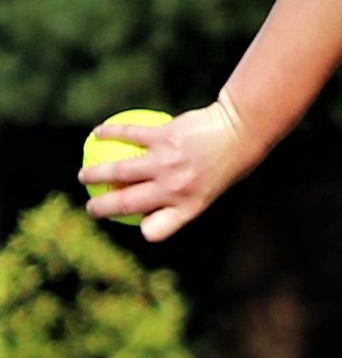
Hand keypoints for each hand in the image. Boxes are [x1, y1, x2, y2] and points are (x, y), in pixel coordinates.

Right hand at [78, 93, 259, 241]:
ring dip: (95, 173)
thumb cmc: (230, 158)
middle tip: (90, 206)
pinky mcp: (164, 136)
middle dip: (101, 208)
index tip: (133, 224)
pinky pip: (130, 135)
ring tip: (83, 174)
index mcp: (187, 207)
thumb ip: (187, 198)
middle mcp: (173, 188)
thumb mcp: (213, 187)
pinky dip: (110, 133)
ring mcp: (166, 162)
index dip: (142, 230)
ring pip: (119, 170)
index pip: (155, 230)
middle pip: (125, 204)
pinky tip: (97, 133)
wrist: (241, 127)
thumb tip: (161, 206)